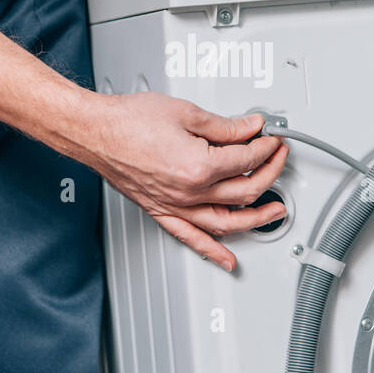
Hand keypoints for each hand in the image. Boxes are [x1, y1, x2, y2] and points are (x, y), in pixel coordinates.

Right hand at [81, 93, 288, 271]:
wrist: (95, 132)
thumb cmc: (129, 121)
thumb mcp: (186, 112)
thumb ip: (224, 126)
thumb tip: (250, 128)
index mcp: (199, 165)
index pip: (247, 159)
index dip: (265, 146)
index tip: (270, 138)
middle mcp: (189, 192)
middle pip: (245, 191)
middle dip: (270, 173)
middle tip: (277, 159)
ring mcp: (175, 206)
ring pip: (227, 222)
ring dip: (256, 218)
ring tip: (273, 212)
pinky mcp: (161, 212)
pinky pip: (192, 239)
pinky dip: (213, 252)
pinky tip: (228, 260)